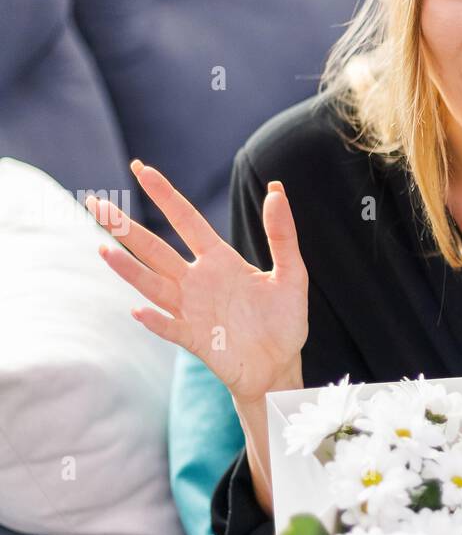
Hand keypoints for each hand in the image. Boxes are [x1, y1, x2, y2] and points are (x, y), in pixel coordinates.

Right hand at [87, 160, 307, 404]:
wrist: (280, 366)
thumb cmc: (283, 320)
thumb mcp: (292, 274)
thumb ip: (282, 235)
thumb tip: (277, 191)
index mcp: (219, 260)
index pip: (186, 221)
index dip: (165, 195)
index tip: (141, 168)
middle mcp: (198, 281)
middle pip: (155, 249)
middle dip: (125, 227)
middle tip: (96, 203)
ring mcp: (192, 310)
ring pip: (153, 285)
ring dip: (129, 271)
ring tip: (104, 250)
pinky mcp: (196, 340)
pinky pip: (172, 328)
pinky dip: (156, 322)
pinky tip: (139, 311)